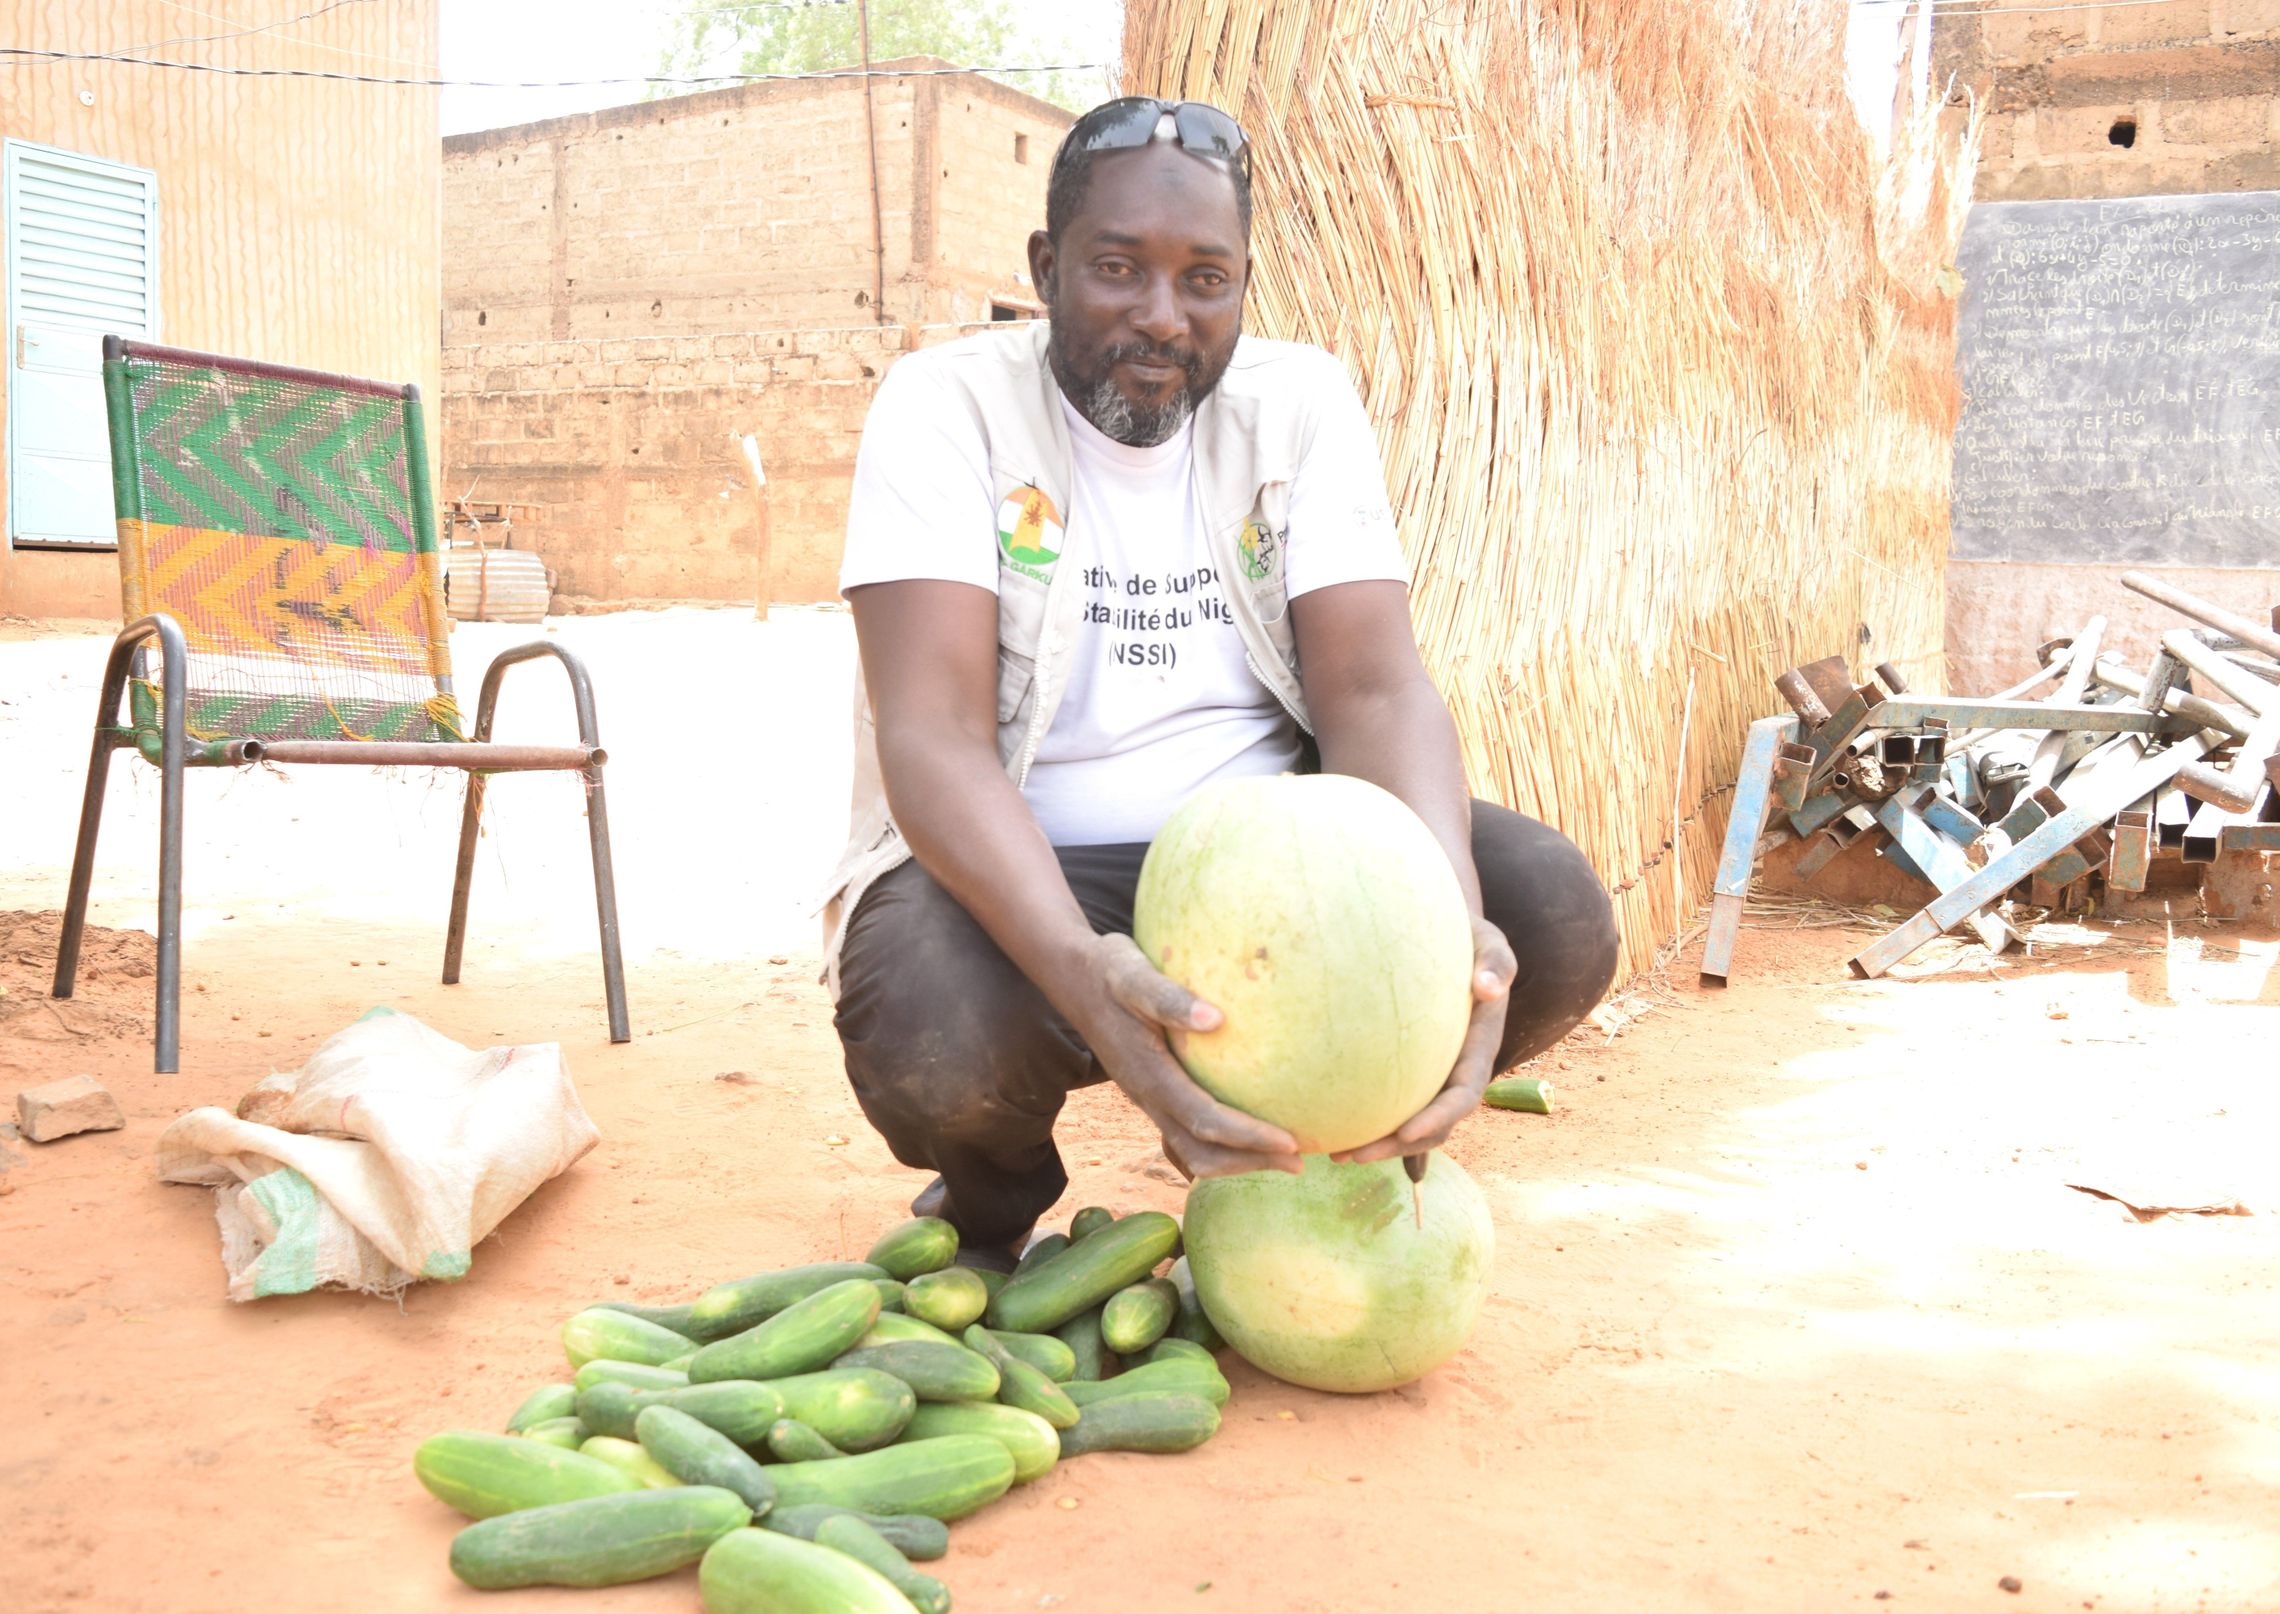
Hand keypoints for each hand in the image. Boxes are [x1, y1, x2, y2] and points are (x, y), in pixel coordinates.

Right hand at [1077, 933, 1303, 1178]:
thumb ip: (1168, 997)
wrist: (1073, 978)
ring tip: (1282, 1155)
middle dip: (1249, 1162)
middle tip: (1299, 1162)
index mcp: (1148, 1074)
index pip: (1205, 1120)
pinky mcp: (1152, 1092)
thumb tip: (1216, 1019)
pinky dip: (1220, 1144)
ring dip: (1236, 1160)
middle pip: (1200, 1151)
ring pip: (1191, 1150)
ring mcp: (1148, 1098)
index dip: (1247, 1138)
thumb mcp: (1133, 974)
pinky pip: (1186, 1133)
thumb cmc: (1109, 971)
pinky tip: (1250, 1131)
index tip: (1290, 1141)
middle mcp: (1147, 1096)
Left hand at [1332, 914, 1515, 1165]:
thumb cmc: (1467, 936)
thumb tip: (1488, 987)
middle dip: (1397, 1146)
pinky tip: (1328, 1129)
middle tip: (1354, 1155)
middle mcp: (1457, 1069)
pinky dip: (1365, 1120)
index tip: (1406, 1131)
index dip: (1438, 1118)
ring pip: (1410, 1123)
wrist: (1446, 935)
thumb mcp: (1488, 941)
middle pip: (1433, 1124)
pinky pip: (1390, 1102)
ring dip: (1378, 1145)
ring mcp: (1432, 1073)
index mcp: (1478, 1048)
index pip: (1463, 1095)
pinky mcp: (1407, 1069)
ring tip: (1334, 1156)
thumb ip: (1496, 962)